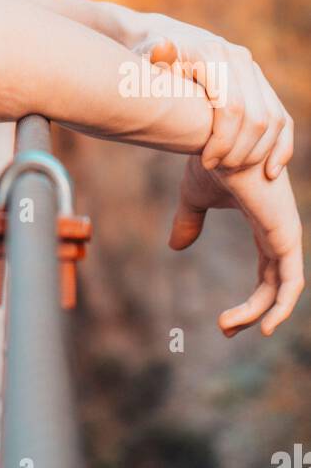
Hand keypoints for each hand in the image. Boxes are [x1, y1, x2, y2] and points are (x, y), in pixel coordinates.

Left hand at [131, 15, 292, 178]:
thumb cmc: (148, 57)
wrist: (163, 39)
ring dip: (258, 152)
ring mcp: (252, 69)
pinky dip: (279, 145)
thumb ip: (153, 58)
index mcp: (211, 53)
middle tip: (219, 168)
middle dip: (240, 150)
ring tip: (231, 169)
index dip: (223, 141)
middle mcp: (238, 57)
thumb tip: (161, 49)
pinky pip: (280, 116)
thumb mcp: (145, 58)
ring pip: (273, 118)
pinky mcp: (260, 82)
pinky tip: (270, 171)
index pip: (232, 106)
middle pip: (256, 116)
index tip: (207, 163)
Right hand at [169, 154, 304, 335]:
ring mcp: (284, 232)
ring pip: (282, 288)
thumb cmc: (205, 157)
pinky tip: (263, 322)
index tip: (224, 322)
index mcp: (265, 221)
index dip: (251, 300)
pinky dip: (281, 305)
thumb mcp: (194, 196)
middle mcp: (279, 228)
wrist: (214, 138)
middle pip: (274, 284)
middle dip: (253, 311)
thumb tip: (175, 247)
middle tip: (224, 329)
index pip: (268, 273)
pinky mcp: (285, 234)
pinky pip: (291, 282)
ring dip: (260, 312)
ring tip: (227, 327)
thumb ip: (189, 222)